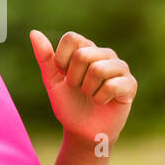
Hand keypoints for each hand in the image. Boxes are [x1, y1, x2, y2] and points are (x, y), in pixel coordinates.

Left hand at [29, 30, 136, 144]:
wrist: (82, 131)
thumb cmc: (68, 104)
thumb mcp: (52, 81)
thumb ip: (44, 57)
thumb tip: (34, 32)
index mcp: (87, 48)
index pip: (72, 38)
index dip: (62, 60)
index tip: (65, 75)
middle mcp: (105, 54)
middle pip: (83, 54)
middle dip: (74, 78)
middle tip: (79, 89)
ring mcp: (120, 68)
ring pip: (98, 69)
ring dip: (87, 89)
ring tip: (91, 95)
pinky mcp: (130, 84)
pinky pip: (112, 85)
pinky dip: (100, 99)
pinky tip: (102, 102)